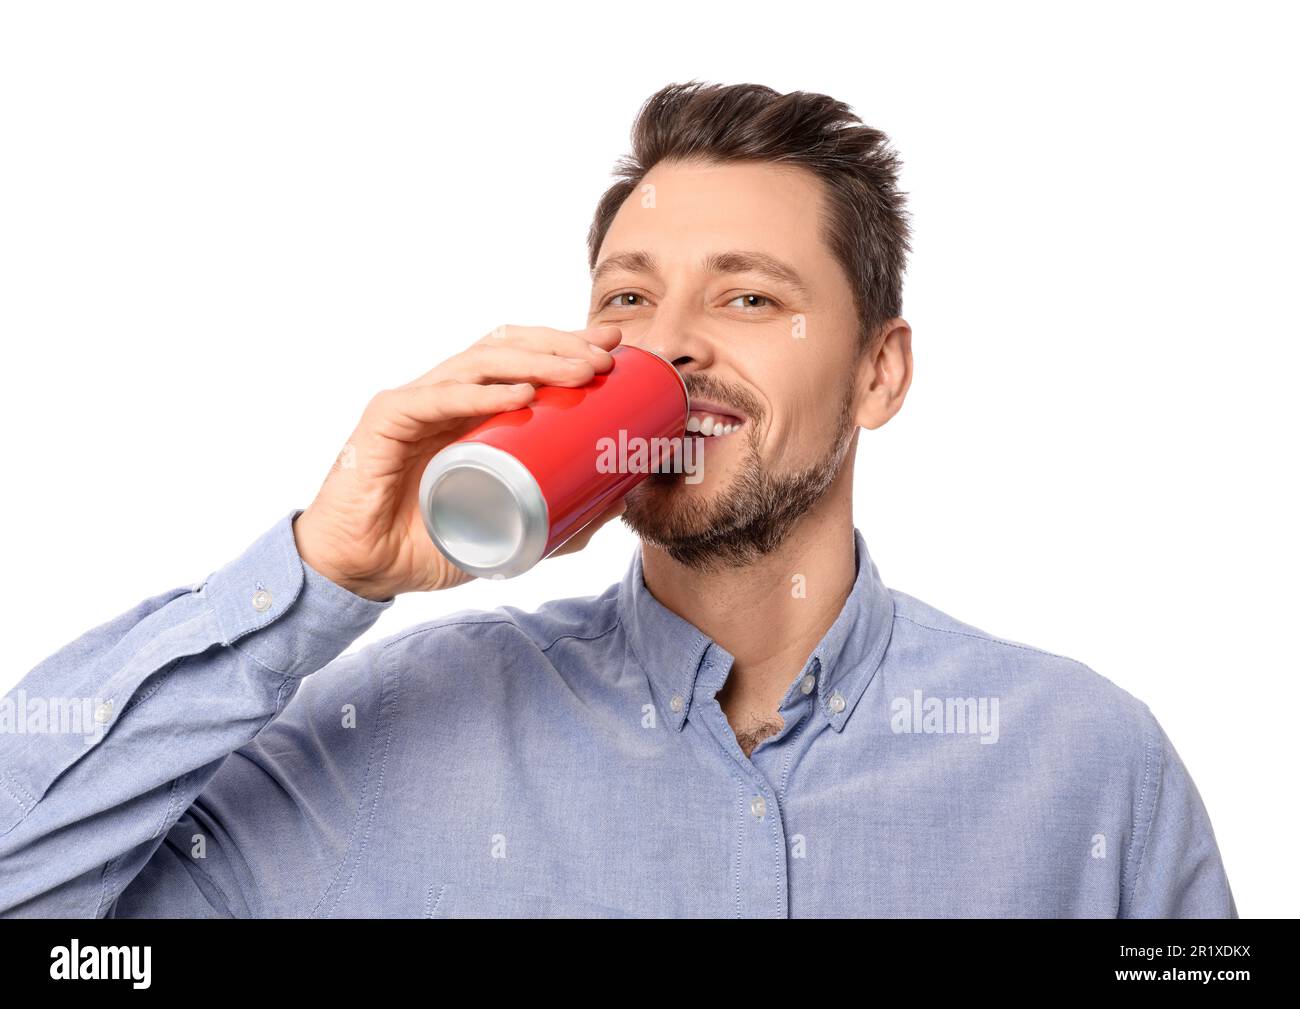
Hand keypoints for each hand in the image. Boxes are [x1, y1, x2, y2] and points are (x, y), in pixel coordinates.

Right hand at [293, 324, 623, 599]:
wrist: (363, 571)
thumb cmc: (427, 544)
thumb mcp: (507, 535)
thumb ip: (558, 523)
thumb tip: (617, 503)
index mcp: (469, 412)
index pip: (520, 360)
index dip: (565, 346)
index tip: (613, 346)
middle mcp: (443, 397)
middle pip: (506, 349)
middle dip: (559, 346)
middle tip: (605, 358)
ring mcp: (415, 403)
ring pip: (479, 363)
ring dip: (534, 362)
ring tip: (578, 372)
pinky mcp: (387, 420)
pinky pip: (437, 398)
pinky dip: (481, 394)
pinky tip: (521, 396)